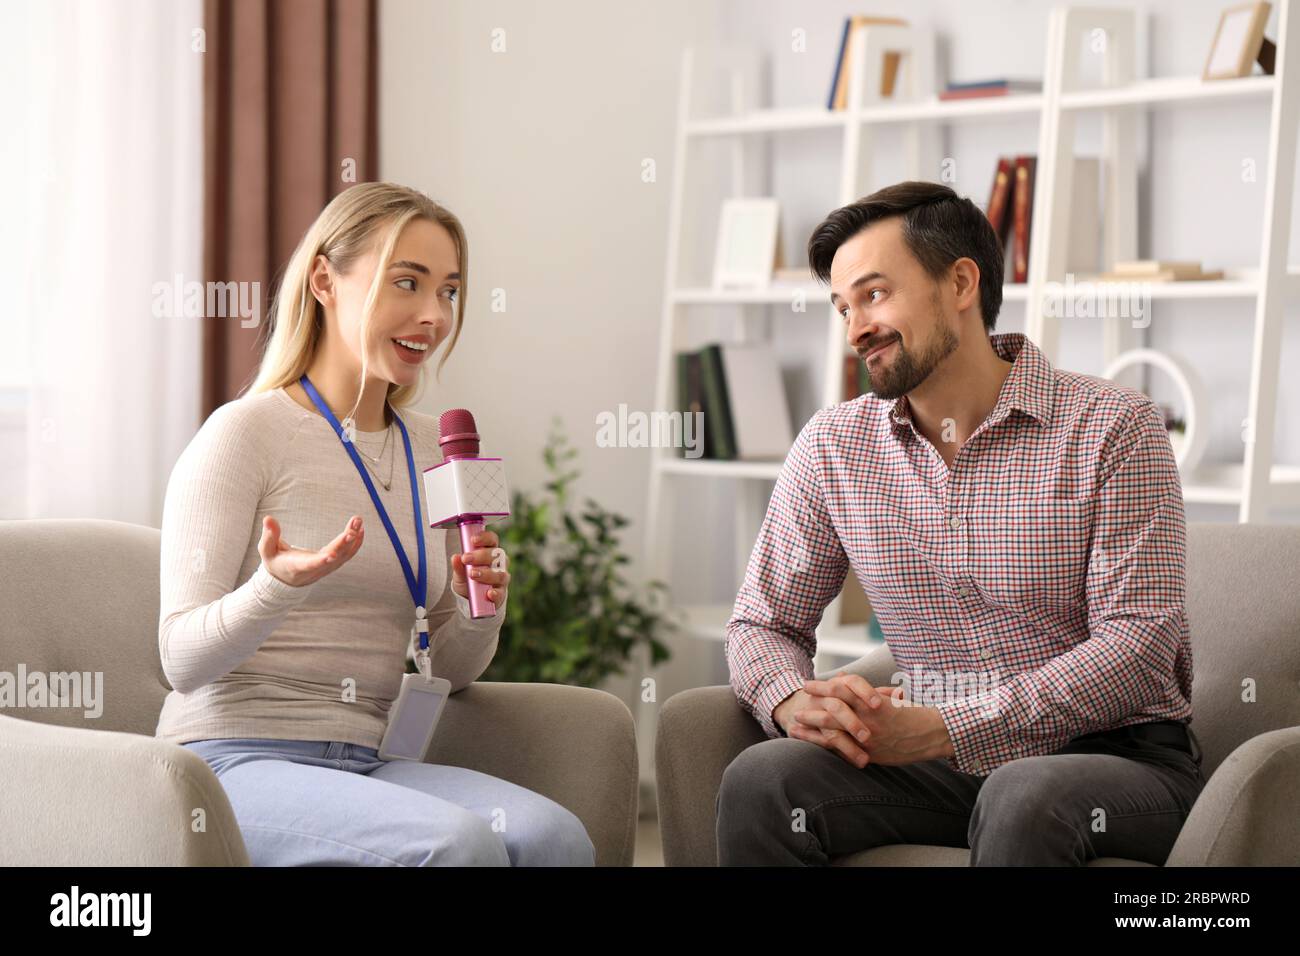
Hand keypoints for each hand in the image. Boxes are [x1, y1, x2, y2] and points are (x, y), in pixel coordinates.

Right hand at [259, 514, 363, 586]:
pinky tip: (361, 529)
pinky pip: (348, 555)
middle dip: (343, 543)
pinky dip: (356, 543)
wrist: (286, 579)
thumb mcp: (266, 550)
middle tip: (353, 528)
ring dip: (352, 538)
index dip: (321, 561)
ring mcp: (326, 568)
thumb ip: (268, 536)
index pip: (310, 564)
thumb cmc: (275, 562)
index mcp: (297, 567)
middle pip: (333, 558)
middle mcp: (315, 569)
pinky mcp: (333, 564)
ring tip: (358, 521)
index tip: (332, 555)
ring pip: (343, 555)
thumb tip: (268, 519)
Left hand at [450, 529, 509, 608]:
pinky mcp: (501, 593)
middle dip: (481, 556)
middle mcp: (499, 563)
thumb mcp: (460, 571)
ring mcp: (501, 578)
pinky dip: (496, 593)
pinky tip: (489, 594)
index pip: (492, 540)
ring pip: (500, 574)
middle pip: (496, 555)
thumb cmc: (468, 578)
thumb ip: (458, 565)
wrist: (470, 597)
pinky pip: (501, 593)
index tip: (473, 540)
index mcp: (490, 552)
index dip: (485, 538)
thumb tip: (455, 557)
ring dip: (487, 574)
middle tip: (466, 559)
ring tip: (473, 574)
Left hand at [798, 674, 952, 767]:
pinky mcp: (870, 753)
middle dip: (813, 705)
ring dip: (812, 727)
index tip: (807, 685)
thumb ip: (867, 691)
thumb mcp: (889, 698)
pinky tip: (812, 745)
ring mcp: (868, 735)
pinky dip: (825, 746)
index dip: (822, 686)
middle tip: (797, 703)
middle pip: (833, 707)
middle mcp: (868, 717)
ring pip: (834, 729)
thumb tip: (845, 677)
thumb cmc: (911, 714)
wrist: (931, 735)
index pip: (842, 689)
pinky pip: (843, 750)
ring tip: (795, 725)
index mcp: (872, 700)